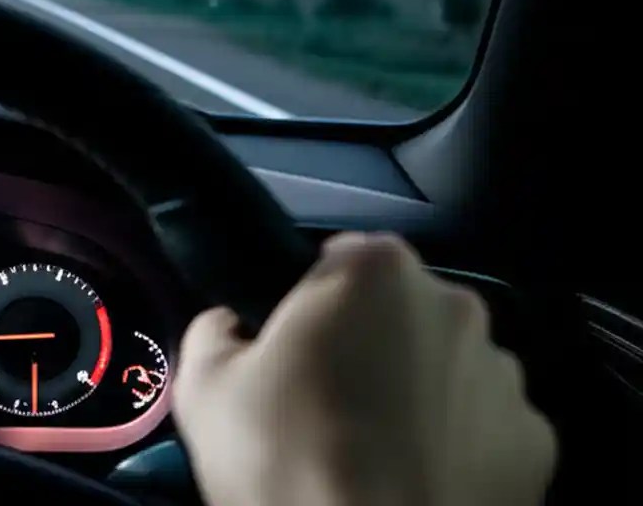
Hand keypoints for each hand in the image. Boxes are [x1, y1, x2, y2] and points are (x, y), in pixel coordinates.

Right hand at [174, 232, 555, 505]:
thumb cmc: (285, 460)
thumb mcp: (204, 390)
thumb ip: (213, 333)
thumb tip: (229, 327)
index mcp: (375, 272)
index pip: (340, 259)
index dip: (311, 303)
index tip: (293, 350)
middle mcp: (454, 307)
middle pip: (399, 312)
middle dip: (369, 344)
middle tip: (325, 405)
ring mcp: (504, 376)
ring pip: (446, 368)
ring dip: (416, 392)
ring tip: (372, 453)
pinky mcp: (535, 442)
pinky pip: (483, 427)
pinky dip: (457, 446)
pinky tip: (417, 480)